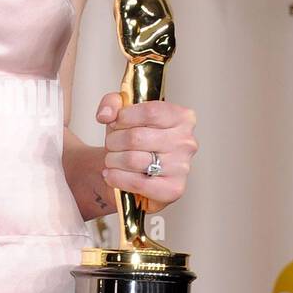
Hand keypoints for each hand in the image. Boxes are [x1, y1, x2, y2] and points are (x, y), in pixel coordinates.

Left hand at [94, 91, 197, 213]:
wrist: (131, 169)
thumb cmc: (131, 137)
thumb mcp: (121, 112)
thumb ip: (112, 102)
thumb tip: (106, 115)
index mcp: (182, 118)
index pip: (150, 112)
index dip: (125, 117)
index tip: (116, 122)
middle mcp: (186, 142)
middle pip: (137, 137)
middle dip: (114, 141)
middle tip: (111, 144)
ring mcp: (182, 167)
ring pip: (133, 160)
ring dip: (113, 159)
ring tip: (112, 159)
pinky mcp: (173, 189)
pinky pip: (138, 183)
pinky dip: (117, 178)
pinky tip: (111, 174)